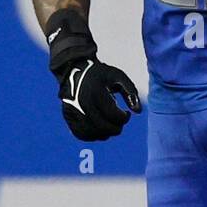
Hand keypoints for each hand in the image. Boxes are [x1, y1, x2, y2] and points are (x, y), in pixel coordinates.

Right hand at [46, 8, 140, 141]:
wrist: (75, 70)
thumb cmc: (100, 74)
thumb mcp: (118, 76)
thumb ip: (131, 92)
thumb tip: (138, 111)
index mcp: (96, 92)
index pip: (114, 115)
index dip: (125, 118)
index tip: (127, 113)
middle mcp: (83, 102)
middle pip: (104, 127)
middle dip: (117, 128)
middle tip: (120, 122)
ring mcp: (73, 110)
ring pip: (93, 134)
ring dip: (106, 133)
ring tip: (110, 124)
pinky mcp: (68, 116)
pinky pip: (81, 134)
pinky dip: (93, 136)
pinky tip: (100, 128)